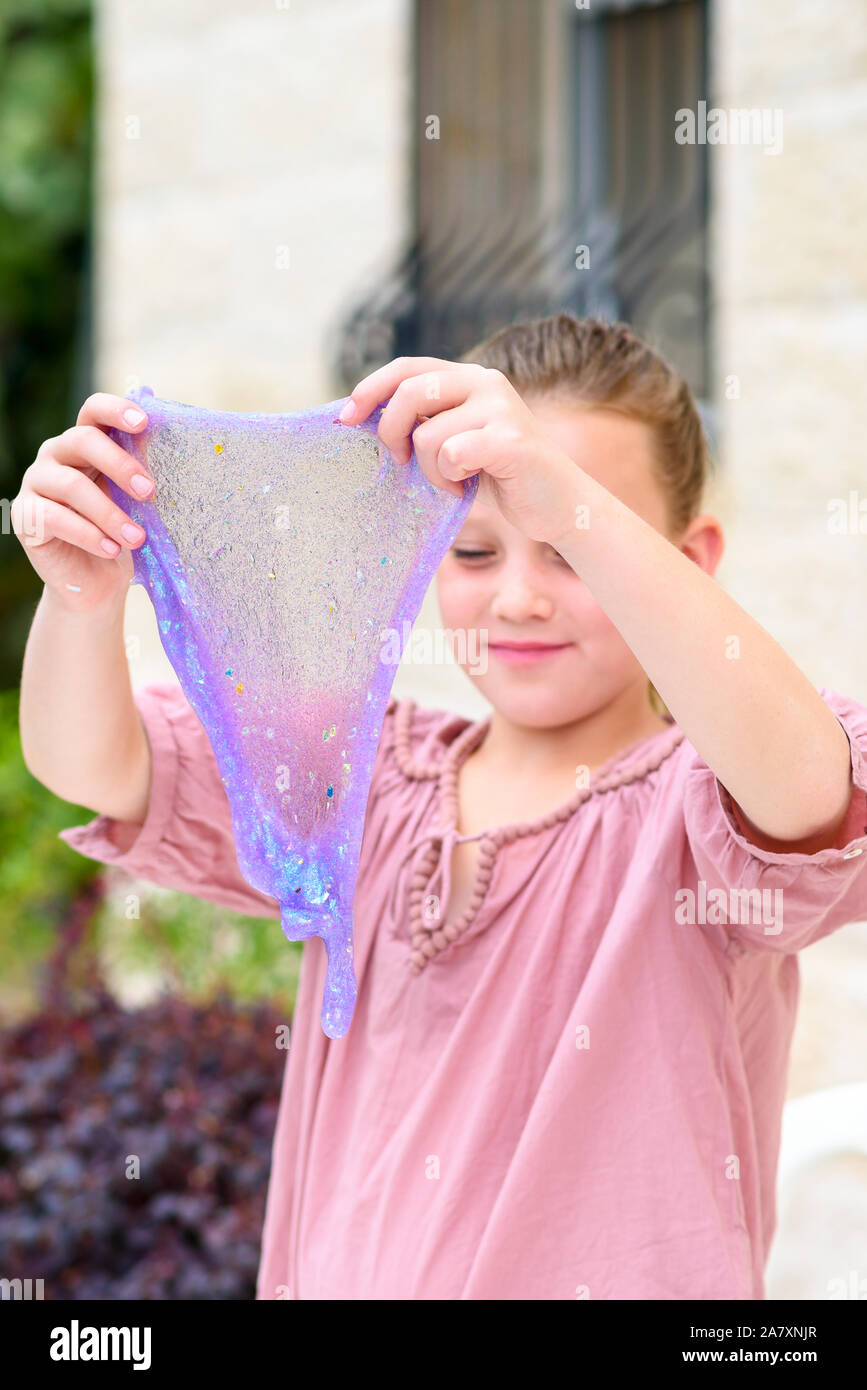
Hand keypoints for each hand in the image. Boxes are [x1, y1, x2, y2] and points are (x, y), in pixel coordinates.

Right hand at [11, 393, 153, 610]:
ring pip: (71, 485)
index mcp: (84, 443)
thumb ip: (141, 478)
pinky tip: (112, 550)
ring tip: (137, 538)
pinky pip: (55, 518)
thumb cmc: (121, 534)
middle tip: (149, 492)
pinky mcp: (25, 516)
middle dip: (120, 464)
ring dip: (109, 513)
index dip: (116, 410)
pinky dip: (89, 535)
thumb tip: (170, 455)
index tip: (144, 422)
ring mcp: (36, 482)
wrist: (97, 581)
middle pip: (82, 440)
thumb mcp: (135, 504)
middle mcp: (55, 455)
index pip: (93, 411)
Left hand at [340, 356, 578, 542]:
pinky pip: (451, 454)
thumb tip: (362, 419)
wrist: (557, 504)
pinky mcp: (511, 439)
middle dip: (391, 431)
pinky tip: (466, 485)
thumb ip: (423, 424)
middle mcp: (485, 382)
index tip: (345, 417)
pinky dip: (449, 478)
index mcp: (469, 378)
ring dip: (429, 469)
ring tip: (452, 480)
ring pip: (427, 434)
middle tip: (402, 461)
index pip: (407, 367)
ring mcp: (501, 407)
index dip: (370, 388)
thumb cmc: (499, 477)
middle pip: (409, 392)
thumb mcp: (454, 442)